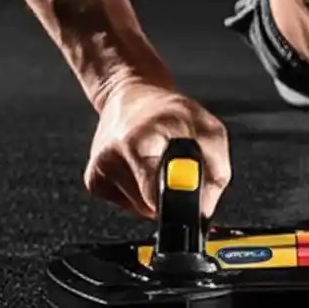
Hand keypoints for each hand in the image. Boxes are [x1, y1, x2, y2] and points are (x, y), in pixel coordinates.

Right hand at [84, 79, 230, 219]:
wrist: (130, 96)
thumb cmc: (170, 113)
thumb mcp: (208, 130)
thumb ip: (216, 169)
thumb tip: (205, 208)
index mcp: (144, 137)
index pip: (159, 189)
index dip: (181, 200)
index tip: (191, 201)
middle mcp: (117, 152)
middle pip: (154, 206)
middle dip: (173, 197)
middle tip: (177, 171)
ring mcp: (101, 168)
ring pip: (143, 210)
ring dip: (157, 196)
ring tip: (157, 164)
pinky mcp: (92, 181)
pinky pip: (128, 207)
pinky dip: (141, 196)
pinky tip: (140, 170)